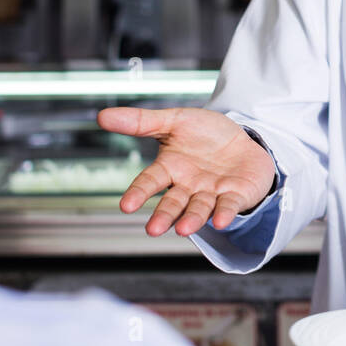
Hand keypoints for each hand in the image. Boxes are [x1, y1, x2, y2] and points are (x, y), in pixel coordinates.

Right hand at [96, 106, 277, 236]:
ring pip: (199, 208)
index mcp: (170, 168)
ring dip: (192, 219)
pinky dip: (224, 213)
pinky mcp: (236, 196)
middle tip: (153, 229)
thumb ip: (141, 121)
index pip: (149, 182)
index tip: (126, 206)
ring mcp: (212, 193)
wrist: (244, 139)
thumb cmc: (206, 134)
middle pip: (173, 202)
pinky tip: (220, 221)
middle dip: (164, 215)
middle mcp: (188, 186)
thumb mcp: (175, 120)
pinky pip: (229, 205)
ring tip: (183, 230)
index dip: (138, 193)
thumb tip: (101, 116)